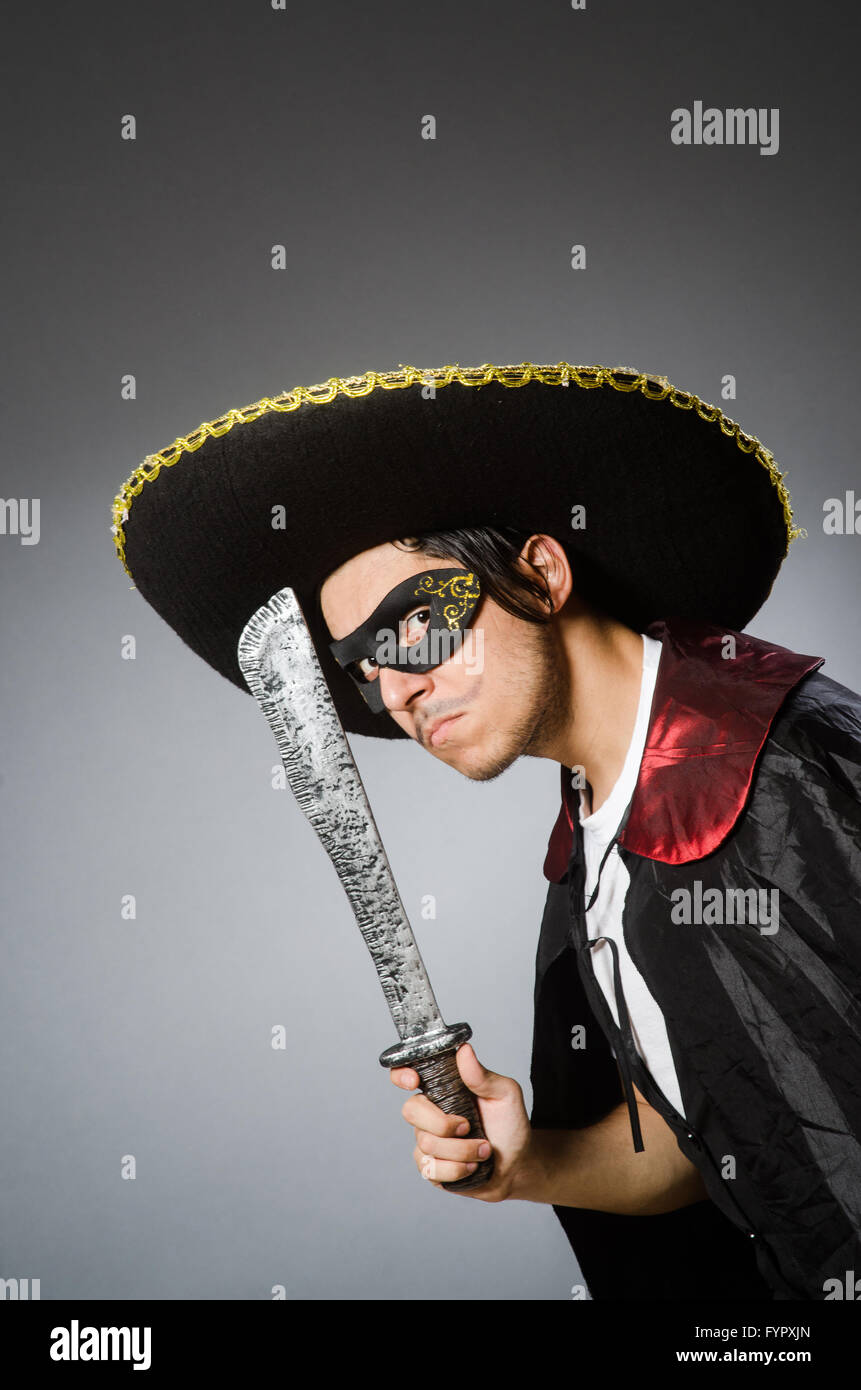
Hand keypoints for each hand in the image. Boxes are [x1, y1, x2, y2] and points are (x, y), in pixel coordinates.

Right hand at [390, 1043, 533, 1201]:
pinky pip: (432, 1169)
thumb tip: (464, 1050)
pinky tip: (473, 1166)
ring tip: (484, 1150)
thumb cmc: (509, 1124)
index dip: (401, 1074)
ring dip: (463, 1150)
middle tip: (469, 1126)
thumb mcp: (505, 1094)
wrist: (517, 1164)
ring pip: (427, 1144)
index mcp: (442, 1088)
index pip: (407, 1074)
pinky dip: (458, 1169)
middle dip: (443, 1123)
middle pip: (410, 1111)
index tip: (414, 1081)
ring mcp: (427, 1141)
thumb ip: (482, 1075)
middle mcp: (429, 1113)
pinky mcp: (430, 1168)